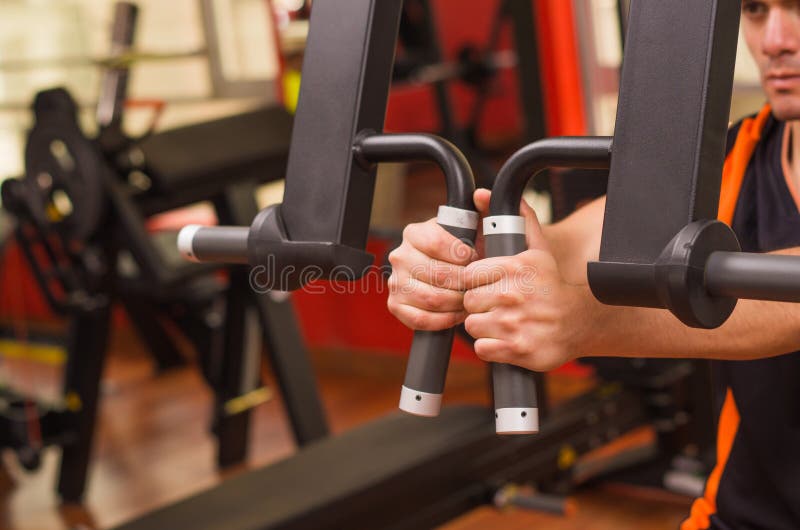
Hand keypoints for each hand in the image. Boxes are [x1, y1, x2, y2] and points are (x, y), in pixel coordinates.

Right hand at [386, 215, 477, 330]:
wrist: (453, 275)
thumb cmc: (467, 250)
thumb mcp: (477, 226)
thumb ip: (485, 207)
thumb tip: (481, 195)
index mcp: (414, 233)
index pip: (437, 243)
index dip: (462, 255)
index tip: (475, 259)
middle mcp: (400, 256)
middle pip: (436, 274)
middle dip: (464, 283)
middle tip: (477, 284)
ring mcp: (396, 281)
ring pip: (430, 298)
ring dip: (457, 302)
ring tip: (469, 299)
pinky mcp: (396, 305)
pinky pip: (420, 319)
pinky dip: (443, 319)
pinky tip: (456, 313)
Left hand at [462, 191, 583, 371]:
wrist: (579, 322)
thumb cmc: (551, 284)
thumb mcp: (537, 247)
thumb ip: (513, 217)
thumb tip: (481, 193)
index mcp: (514, 268)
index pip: (469, 276)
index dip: (476, 283)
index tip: (489, 286)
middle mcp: (513, 295)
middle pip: (469, 302)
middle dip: (479, 304)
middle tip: (496, 305)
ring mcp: (515, 324)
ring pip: (472, 325)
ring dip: (483, 326)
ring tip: (502, 322)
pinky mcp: (517, 349)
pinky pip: (482, 348)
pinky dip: (490, 346)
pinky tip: (504, 338)